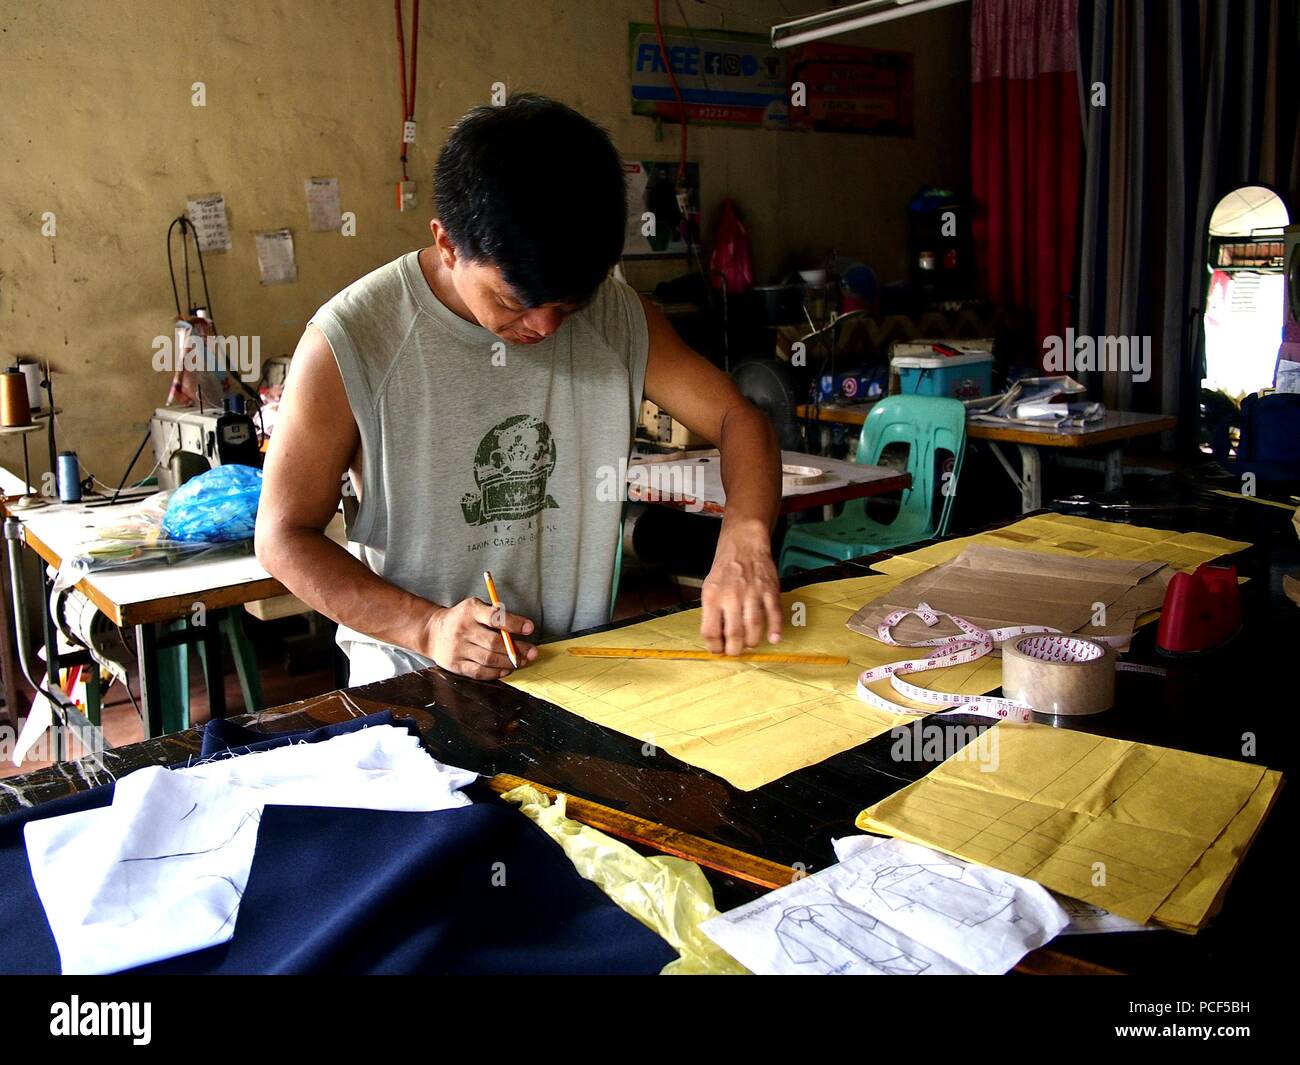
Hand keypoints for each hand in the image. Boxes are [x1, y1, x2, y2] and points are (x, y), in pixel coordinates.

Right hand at [421, 598, 537, 679]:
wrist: (432, 632)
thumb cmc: (463, 619)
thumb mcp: (476, 607)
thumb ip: (496, 615)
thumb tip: (523, 628)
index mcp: (470, 611)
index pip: (495, 617)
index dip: (514, 623)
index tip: (530, 628)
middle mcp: (463, 629)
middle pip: (493, 643)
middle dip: (517, 649)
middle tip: (532, 652)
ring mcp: (458, 648)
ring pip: (488, 659)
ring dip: (509, 662)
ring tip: (522, 661)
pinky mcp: (455, 665)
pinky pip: (479, 672)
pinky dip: (495, 673)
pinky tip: (506, 670)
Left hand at [700, 521, 782, 654]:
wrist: (744, 544)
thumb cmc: (725, 568)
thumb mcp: (709, 587)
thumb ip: (712, 611)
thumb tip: (716, 638)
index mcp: (712, 596)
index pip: (710, 631)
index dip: (714, 647)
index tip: (719, 650)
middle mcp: (731, 596)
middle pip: (734, 634)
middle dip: (734, 650)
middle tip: (736, 651)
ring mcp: (752, 593)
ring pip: (754, 628)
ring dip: (752, 642)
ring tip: (750, 643)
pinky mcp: (769, 590)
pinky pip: (774, 614)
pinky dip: (775, 629)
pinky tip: (774, 639)